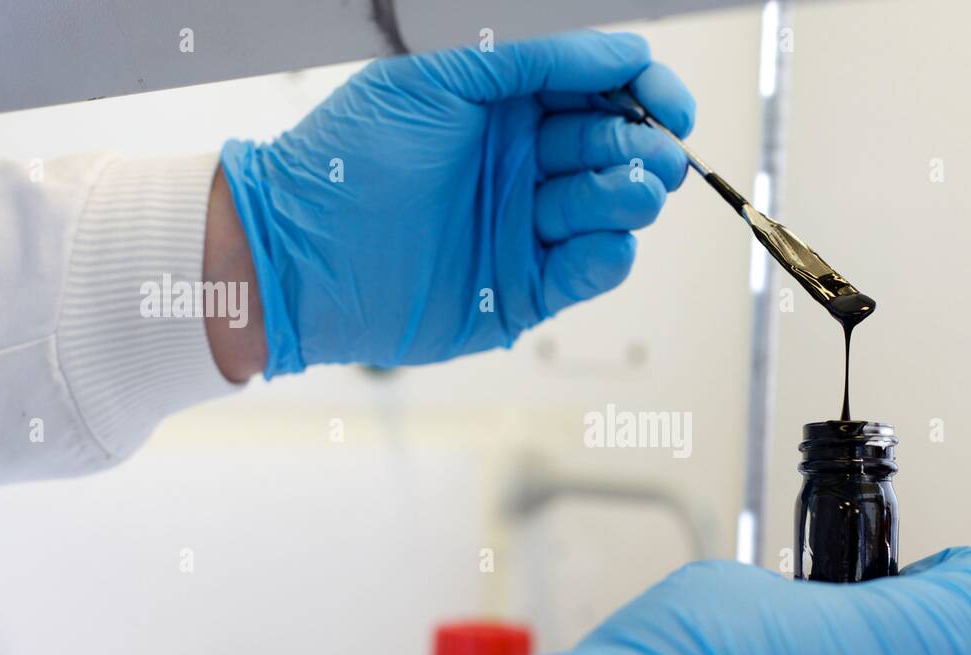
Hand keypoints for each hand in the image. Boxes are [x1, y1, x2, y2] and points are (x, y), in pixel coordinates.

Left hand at [219, 31, 693, 375]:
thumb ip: (527, 55)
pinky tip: (608, 245)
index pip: (595, 91)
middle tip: (657, 158)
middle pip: (611, 150)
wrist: (300, 256)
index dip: (641, 93)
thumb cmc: (352, 157)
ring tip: (634, 194)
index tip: (670, 105)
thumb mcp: (437, 77)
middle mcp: (522, 165)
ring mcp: (525, 227)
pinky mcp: (525, 290)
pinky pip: (585, 272)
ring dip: (631, 199)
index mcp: (505, 107)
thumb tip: (619, 49)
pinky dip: (606, 258)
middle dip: (643, 150)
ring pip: (607, 210)